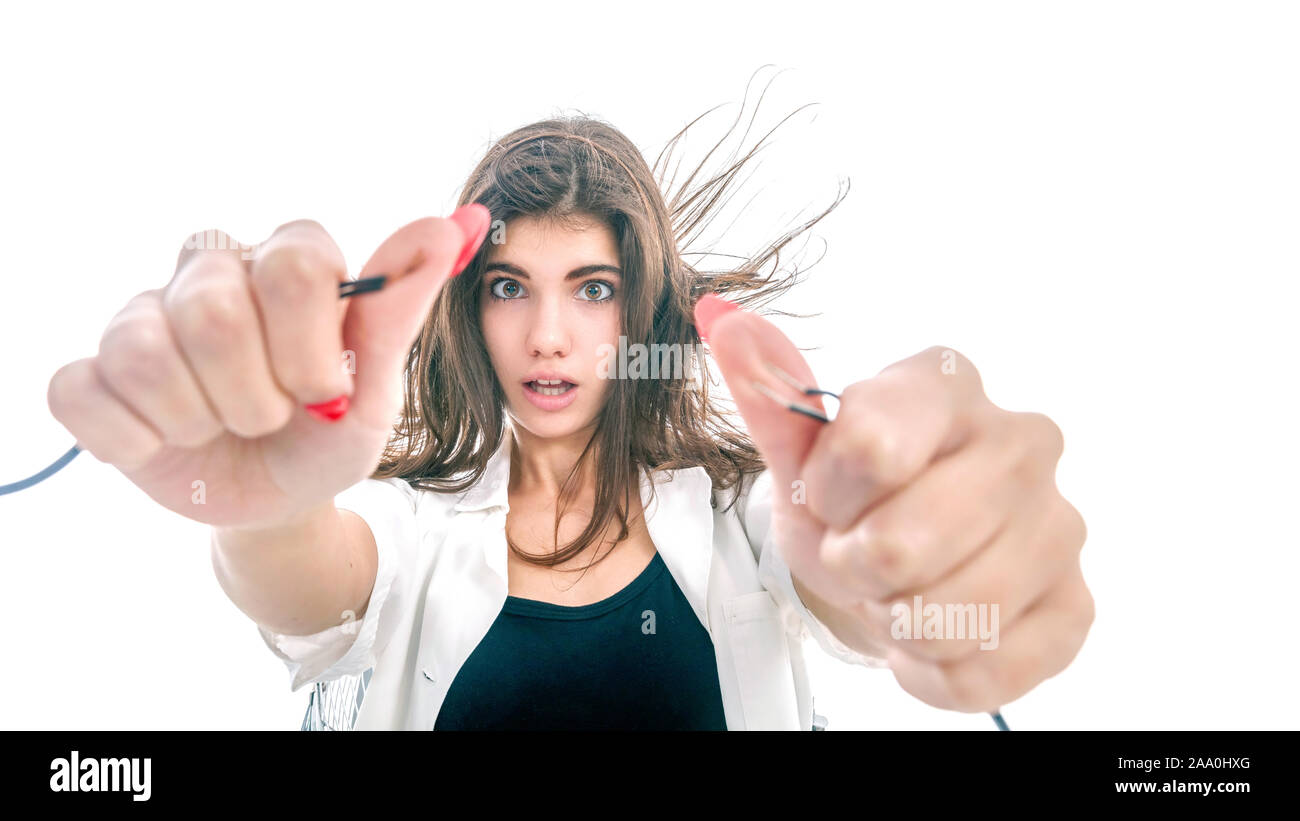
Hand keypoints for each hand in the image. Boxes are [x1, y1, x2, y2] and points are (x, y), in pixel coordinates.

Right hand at [47, 208, 488, 529]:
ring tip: (223, 426)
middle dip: (256, 395)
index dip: (309, 347)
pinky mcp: (91, 372)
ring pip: (146, 352)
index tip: (324, 390)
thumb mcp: (377, 390)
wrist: (277, 502)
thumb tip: (450, 228)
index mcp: (287, 263)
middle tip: (272, 416)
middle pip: (214, 311)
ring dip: (200, 419)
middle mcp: (210, 271)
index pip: (294, 263)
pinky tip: (166, 442)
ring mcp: (142, 316)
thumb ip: (401, 308)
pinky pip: (84, 392)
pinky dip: (135, 439)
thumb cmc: (328, 434)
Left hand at [696, 295, 1092, 713]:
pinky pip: (984, 673)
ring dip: (894, 622)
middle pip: (903, 545)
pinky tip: (926, 635)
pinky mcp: (1073, 606)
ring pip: (947, 618)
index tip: (825, 498)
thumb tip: (727, 325)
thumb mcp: (799, 451)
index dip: (826, 496)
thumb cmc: (850, 498)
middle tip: (857, 557)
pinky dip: (932, 671)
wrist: (892, 562)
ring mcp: (1059, 524)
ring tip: (896, 592)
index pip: (871, 449)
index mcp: (946, 384)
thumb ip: (766, 392)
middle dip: (854, 569)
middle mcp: (1022, 441)